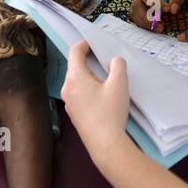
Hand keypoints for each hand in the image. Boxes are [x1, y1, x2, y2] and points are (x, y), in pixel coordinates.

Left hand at [61, 40, 129, 166]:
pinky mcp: (74, 114)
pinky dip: (88, 89)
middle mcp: (67, 88)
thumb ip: (118, 65)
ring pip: (77, 81)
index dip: (84, 44)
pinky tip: (102, 96)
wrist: (105, 144)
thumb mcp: (119, 83)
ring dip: (89, 76)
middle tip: (104, 60)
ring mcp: (68, 103)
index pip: (74, 52)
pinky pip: (78, 94)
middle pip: (75, 67)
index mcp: (75, 77)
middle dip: (88, 60)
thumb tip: (114, 61)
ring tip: (106, 78)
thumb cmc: (110, 111)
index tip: (94, 43)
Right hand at [130, 0, 187, 28]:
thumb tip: (173, 10)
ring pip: (135, 14)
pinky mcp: (143, 8)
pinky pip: (138, 18)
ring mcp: (141, 0)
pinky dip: (145, 25)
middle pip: (136, 5)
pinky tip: (156, 27)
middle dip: (146, 18)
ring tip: (160, 29)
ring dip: (145, 24)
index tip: (167, 10)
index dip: (153, 3)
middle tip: (160, 27)